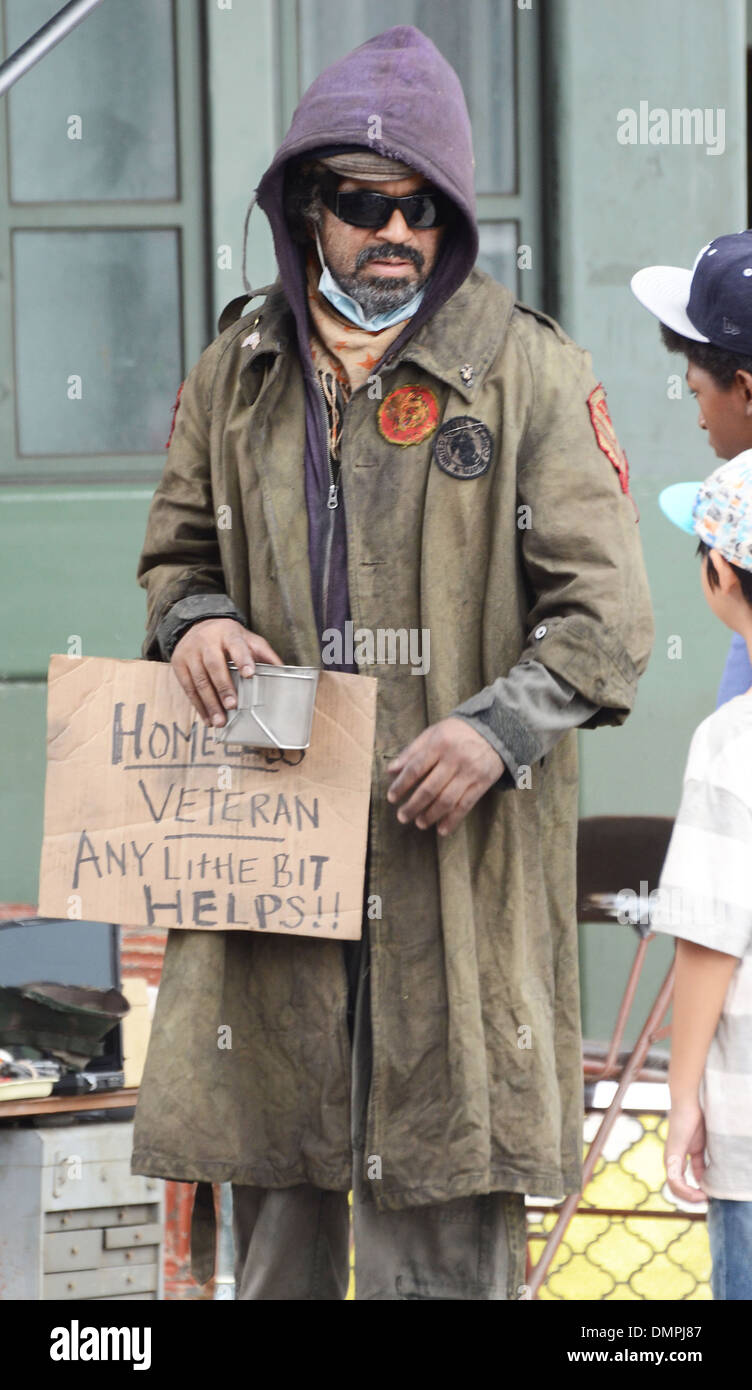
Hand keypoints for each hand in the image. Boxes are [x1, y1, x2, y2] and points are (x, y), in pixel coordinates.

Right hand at [171, 618, 282, 727]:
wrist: (197, 625)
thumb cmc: (228, 637)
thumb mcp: (247, 638)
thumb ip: (264, 654)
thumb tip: (283, 671)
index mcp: (228, 633)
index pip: (236, 645)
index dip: (243, 659)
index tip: (250, 674)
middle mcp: (206, 641)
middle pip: (214, 665)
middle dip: (223, 687)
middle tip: (232, 706)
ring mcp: (190, 652)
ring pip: (199, 680)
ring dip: (210, 703)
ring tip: (220, 721)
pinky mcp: (179, 664)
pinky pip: (188, 687)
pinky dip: (198, 705)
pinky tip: (207, 718)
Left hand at [386, 717, 504, 836]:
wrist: (495, 730)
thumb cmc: (457, 732)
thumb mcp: (433, 733)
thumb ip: (411, 752)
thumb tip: (390, 770)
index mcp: (439, 743)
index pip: (415, 768)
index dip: (401, 785)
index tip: (391, 798)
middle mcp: (454, 759)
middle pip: (430, 788)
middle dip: (413, 805)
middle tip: (402, 816)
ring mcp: (470, 772)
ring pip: (447, 800)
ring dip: (431, 815)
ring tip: (419, 823)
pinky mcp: (482, 783)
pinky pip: (465, 805)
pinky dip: (453, 820)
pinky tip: (442, 830)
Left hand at [664, 1099, 707, 1202]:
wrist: (691, 1102)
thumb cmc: (697, 1121)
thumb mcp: (701, 1148)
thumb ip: (700, 1164)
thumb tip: (703, 1181)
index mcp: (677, 1159)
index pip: (680, 1184)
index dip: (693, 1194)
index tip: (708, 1198)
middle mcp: (670, 1160)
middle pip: (675, 1189)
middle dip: (691, 1198)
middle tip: (707, 1201)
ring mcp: (670, 1158)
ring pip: (673, 1187)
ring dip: (689, 1197)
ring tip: (705, 1199)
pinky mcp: (673, 1154)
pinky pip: (675, 1179)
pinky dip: (686, 1190)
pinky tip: (700, 1192)